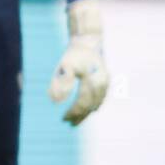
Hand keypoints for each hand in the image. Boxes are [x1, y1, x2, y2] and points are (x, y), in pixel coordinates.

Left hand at [48, 0, 108, 125]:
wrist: (88, 41)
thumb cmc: (73, 54)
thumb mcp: (64, 65)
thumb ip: (61, 82)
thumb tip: (57, 101)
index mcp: (91, 80)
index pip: (82, 103)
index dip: (73, 113)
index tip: (63, 119)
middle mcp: (101, 83)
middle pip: (90, 106)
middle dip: (80, 116)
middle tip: (69, 124)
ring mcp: (106, 82)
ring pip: (97, 104)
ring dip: (87, 113)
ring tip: (76, 121)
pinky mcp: (107, 81)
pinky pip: (101, 98)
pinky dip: (94, 106)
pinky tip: (87, 111)